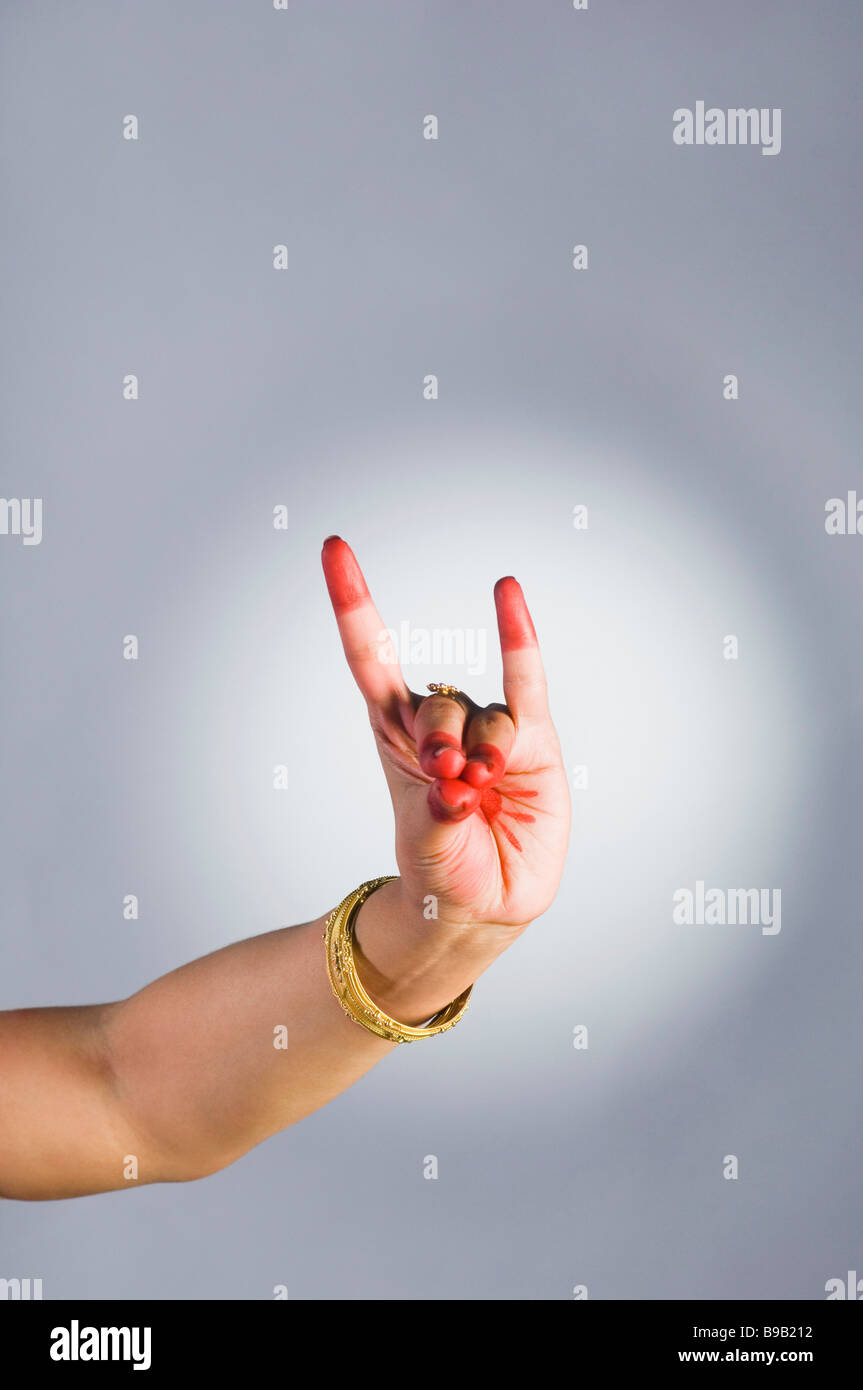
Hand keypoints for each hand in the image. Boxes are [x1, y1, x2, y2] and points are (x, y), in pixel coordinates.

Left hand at [322, 538, 569, 936]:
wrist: (482, 905)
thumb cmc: (441, 869)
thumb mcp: (426, 846)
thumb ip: (438, 814)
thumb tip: (460, 783)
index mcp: (396, 735)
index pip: (371, 655)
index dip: (354, 605)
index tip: (334, 549)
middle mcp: (440, 725)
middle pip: (436, 703)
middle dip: (440, 740)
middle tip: (448, 781)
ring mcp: (487, 733)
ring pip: (484, 718)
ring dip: (483, 752)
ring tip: (482, 791)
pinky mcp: (535, 745)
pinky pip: (527, 687)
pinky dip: (518, 641)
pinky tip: (506, 595)